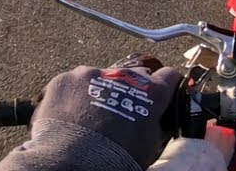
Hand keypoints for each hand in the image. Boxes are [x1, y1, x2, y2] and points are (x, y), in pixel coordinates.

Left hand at [29, 54, 180, 168]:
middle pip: (134, 74)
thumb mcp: (149, 145)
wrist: (73, 162)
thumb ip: (154, 122)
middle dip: (130, 88)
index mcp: (150, 92)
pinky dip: (72, 96)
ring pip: (99, 77)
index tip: (160, 92)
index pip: (168, 76)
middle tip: (120, 111)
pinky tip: (68, 117)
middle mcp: (123, 76)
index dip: (165, 84)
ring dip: (98, 91)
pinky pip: (72, 84)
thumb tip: (153, 118)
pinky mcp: (66, 79)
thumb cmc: (117, 159)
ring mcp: (92, 74)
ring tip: (88, 118)